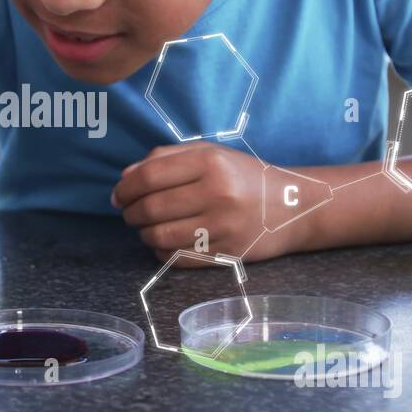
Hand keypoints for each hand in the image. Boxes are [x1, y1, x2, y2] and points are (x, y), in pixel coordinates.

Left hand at [112, 143, 301, 264]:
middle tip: (129, 213)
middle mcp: (217, 194)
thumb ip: (166, 158)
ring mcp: (223, 228)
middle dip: (130, 212)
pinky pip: (176, 258)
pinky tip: (164, 242)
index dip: (125, 188)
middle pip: (151, 208)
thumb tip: (125, 178)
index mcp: (211, 163)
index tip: (118, 195)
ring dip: (143, 233)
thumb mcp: (211, 154)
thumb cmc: (244, 176)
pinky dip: (160, 251)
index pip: (149, 177)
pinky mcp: (226, 254)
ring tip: (146, 227)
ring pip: (159, 236)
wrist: (294, 206)